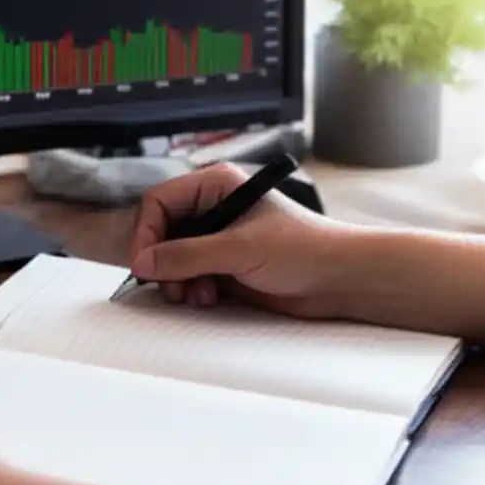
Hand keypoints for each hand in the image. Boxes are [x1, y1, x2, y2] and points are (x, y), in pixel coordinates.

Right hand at [130, 163, 358, 317]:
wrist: (340, 279)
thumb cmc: (304, 248)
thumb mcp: (241, 249)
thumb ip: (189, 255)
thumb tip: (144, 262)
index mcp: (216, 186)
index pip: (160, 202)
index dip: (147, 233)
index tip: (145, 264)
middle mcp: (213, 207)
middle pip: (161, 232)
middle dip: (162, 262)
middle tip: (169, 287)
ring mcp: (218, 237)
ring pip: (172, 257)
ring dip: (177, 280)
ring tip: (194, 295)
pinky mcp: (224, 264)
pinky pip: (189, 275)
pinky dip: (191, 289)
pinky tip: (209, 298)